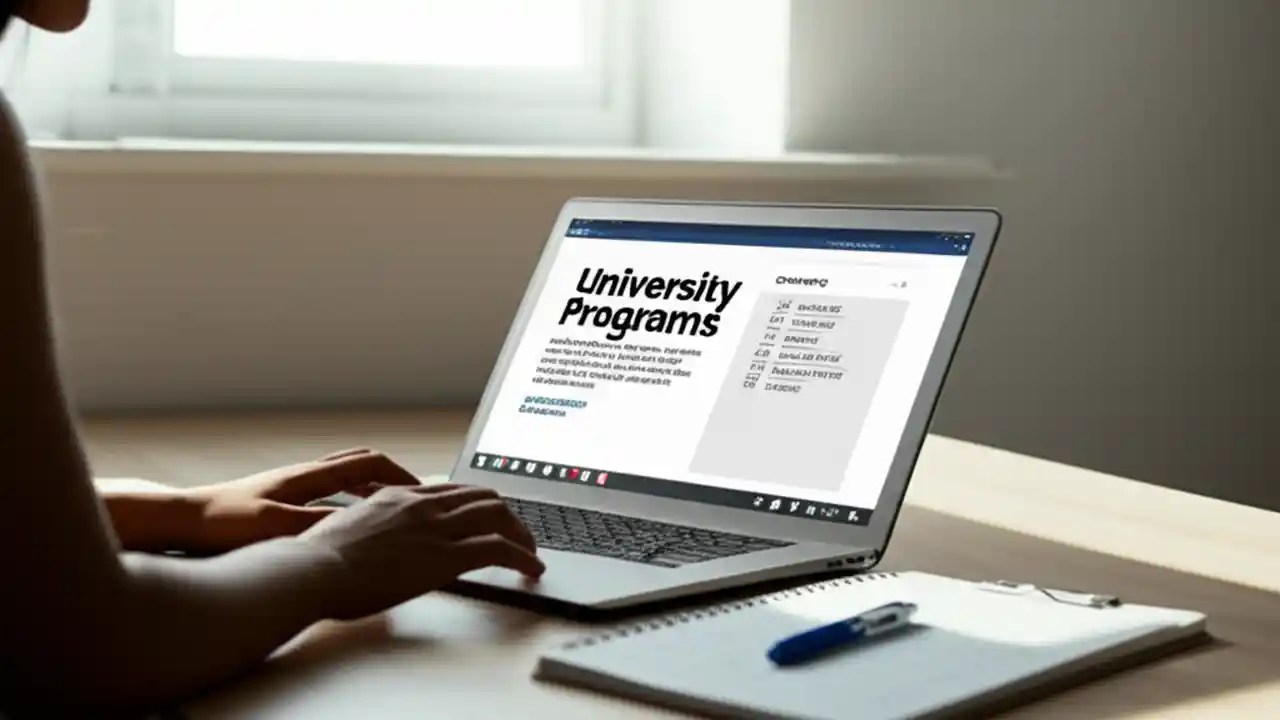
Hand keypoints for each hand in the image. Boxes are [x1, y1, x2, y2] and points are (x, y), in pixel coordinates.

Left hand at [182, 448, 421, 553]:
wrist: (180, 520)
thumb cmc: (222, 522)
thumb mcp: (277, 527)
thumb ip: (321, 526)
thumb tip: (362, 525)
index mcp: (310, 476)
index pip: (370, 463)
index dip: (402, 475)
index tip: (424, 493)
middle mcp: (304, 475)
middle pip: (360, 463)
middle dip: (392, 476)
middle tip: (414, 496)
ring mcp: (291, 486)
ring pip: (344, 477)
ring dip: (371, 488)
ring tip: (389, 509)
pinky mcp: (278, 500)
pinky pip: (327, 494)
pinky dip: (348, 502)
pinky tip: (345, 526)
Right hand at [299, 484, 544, 618]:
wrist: (311, 572)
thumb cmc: (316, 564)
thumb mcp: (346, 533)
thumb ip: (369, 531)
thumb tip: (373, 545)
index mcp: (397, 497)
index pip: (452, 491)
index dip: (477, 504)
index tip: (488, 517)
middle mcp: (421, 504)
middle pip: (482, 496)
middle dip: (507, 515)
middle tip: (518, 535)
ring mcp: (435, 527)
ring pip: (497, 516)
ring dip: (521, 534)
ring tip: (531, 552)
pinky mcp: (446, 555)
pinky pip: (499, 548)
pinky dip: (523, 557)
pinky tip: (532, 569)